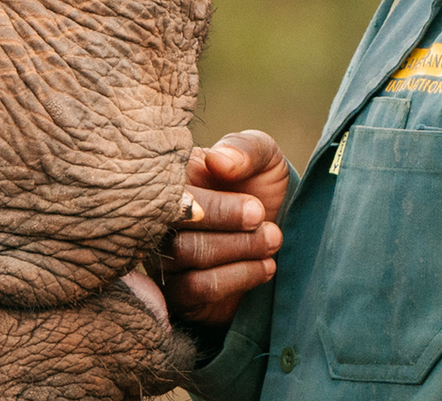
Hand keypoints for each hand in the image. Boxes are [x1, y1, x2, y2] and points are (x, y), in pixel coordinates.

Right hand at [148, 130, 288, 327]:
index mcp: (174, 177)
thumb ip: (246, 149)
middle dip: (226, 221)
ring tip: (272, 241)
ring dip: (237, 248)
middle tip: (264, 220)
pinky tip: (265, 267)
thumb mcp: (264, 160)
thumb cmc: (261, 188)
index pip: (167, 184)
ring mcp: (163, 254)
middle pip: (171, 219)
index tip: (255, 206)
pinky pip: (193, 287)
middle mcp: (159, 215)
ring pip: (183, 252)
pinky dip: (236, 277)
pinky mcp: (177, 292)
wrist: (281, 232)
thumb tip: (217, 160)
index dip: (210, 201)